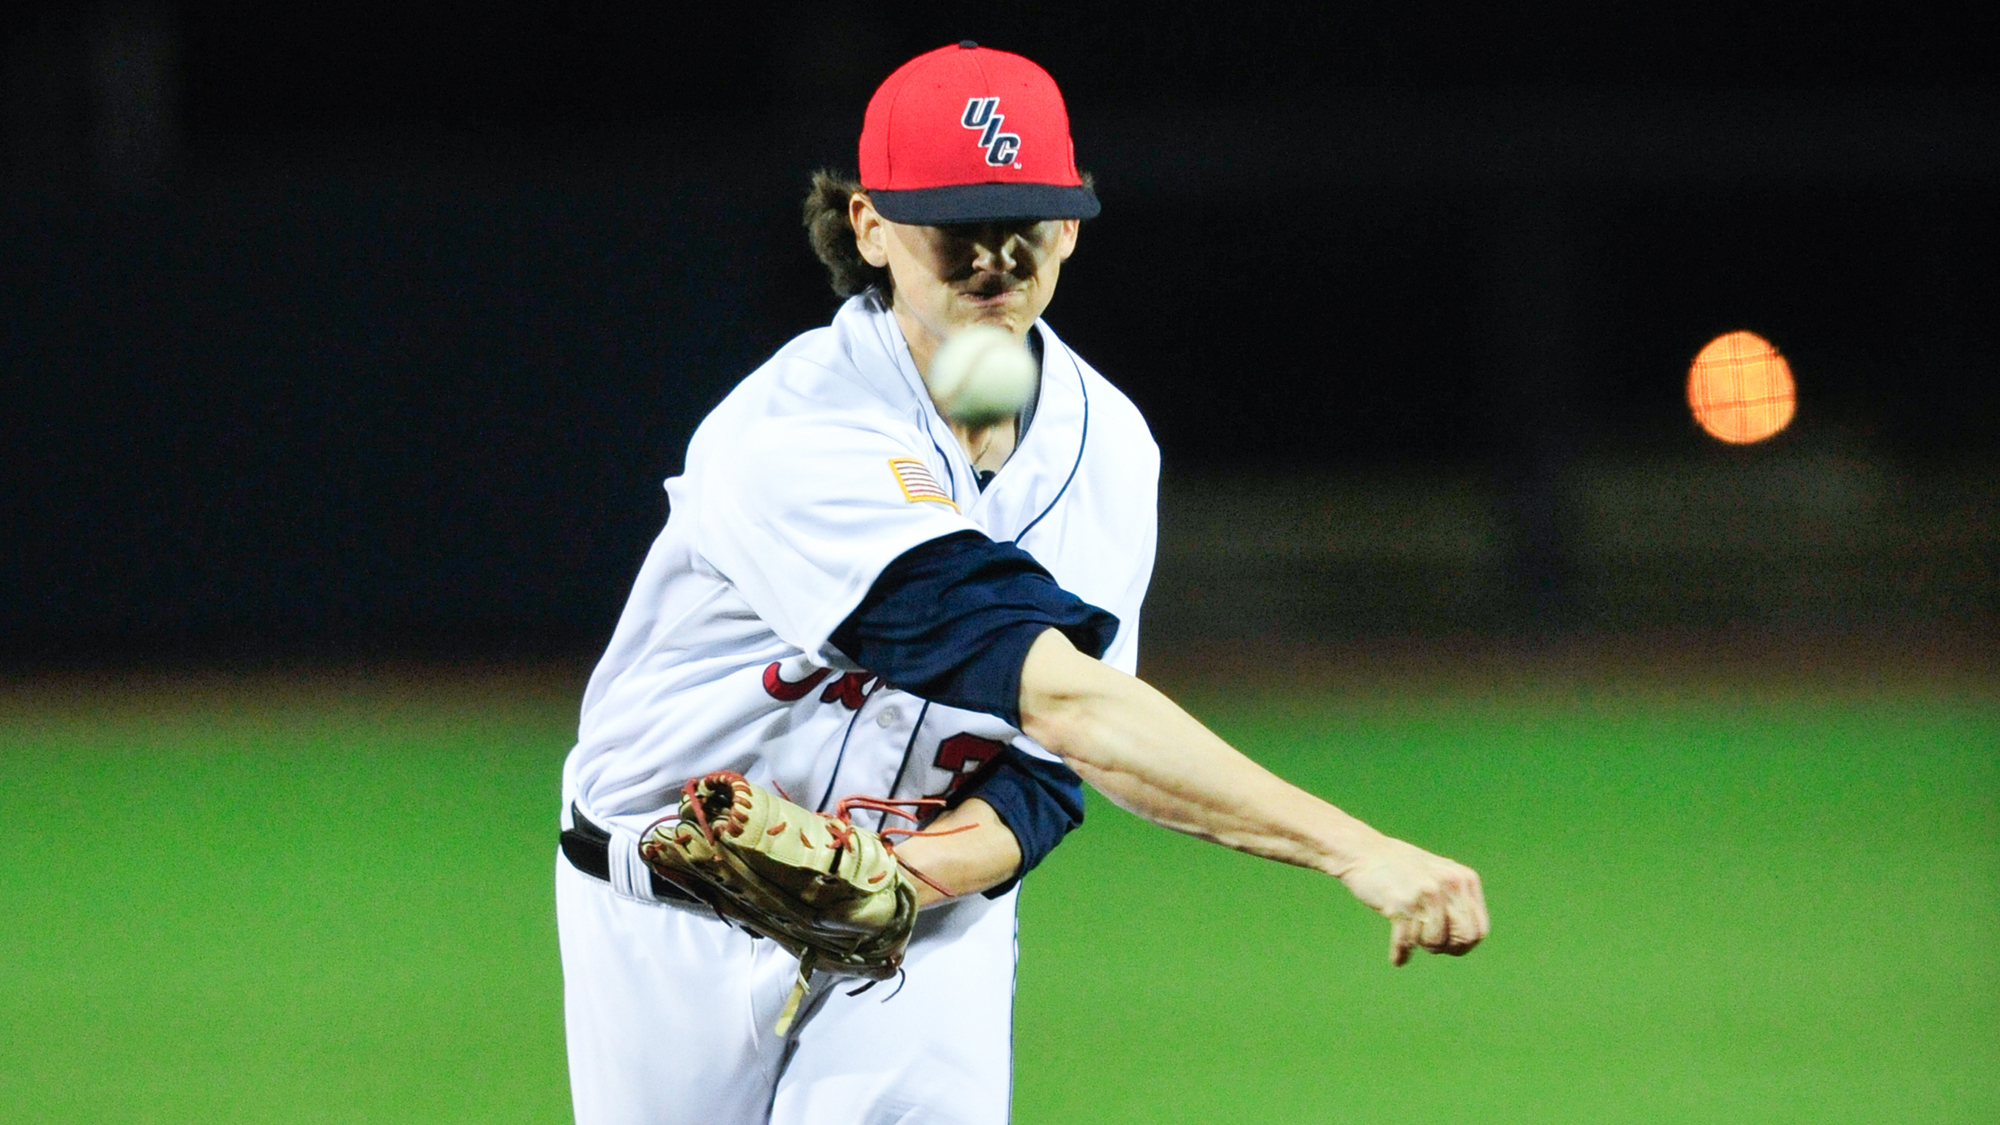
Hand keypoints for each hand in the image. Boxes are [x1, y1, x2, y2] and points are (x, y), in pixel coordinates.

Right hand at [1336, 834, 1488, 965]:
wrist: (1362, 851)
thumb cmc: (1401, 868)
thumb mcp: (1439, 875)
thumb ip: (1457, 900)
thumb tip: (1470, 941)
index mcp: (1464, 879)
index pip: (1479, 930)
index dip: (1464, 945)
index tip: (1447, 945)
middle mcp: (1450, 884)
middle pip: (1463, 938)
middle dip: (1445, 947)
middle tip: (1428, 944)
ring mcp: (1426, 892)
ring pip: (1435, 942)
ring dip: (1419, 944)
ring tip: (1408, 934)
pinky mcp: (1401, 902)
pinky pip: (1406, 942)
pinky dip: (1400, 954)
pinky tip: (1397, 959)